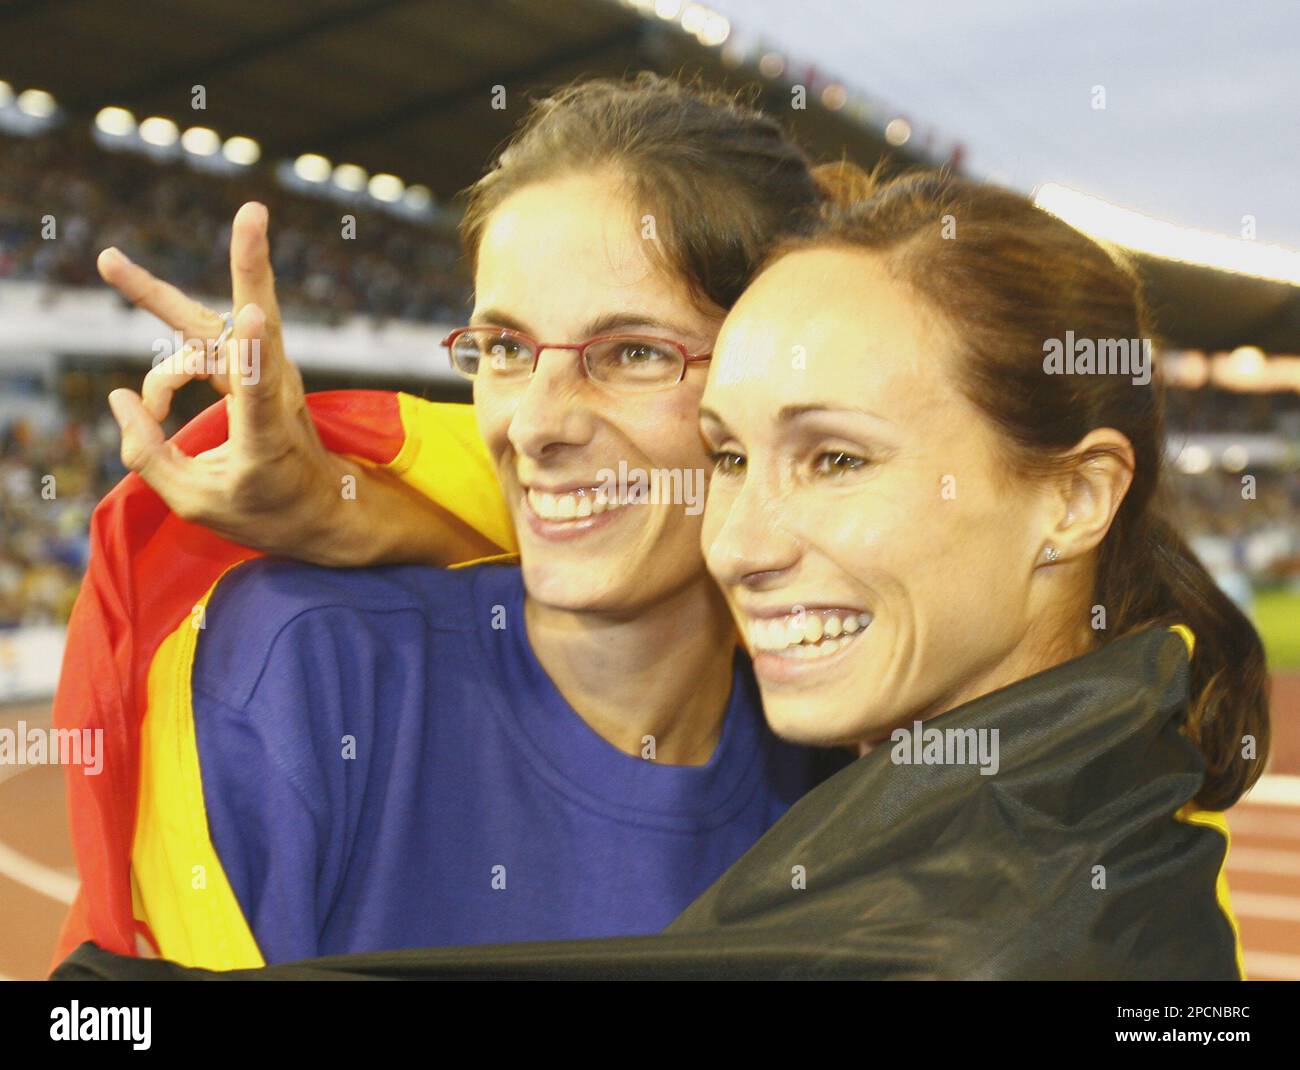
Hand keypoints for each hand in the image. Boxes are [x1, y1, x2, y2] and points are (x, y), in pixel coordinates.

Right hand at [98, 202, 349, 557]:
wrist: (324, 510)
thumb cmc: (267, 511)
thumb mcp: (198, 503)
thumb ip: (149, 455)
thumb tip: (118, 399)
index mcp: (267, 436)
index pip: (259, 388)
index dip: (251, 352)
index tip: (251, 315)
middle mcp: (276, 395)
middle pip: (251, 320)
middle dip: (247, 263)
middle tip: (252, 212)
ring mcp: (270, 378)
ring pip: (211, 327)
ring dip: (157, 297)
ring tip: (109, 263)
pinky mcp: (257, 372)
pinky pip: (204, 350)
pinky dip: (169, 368)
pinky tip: (149, 378)